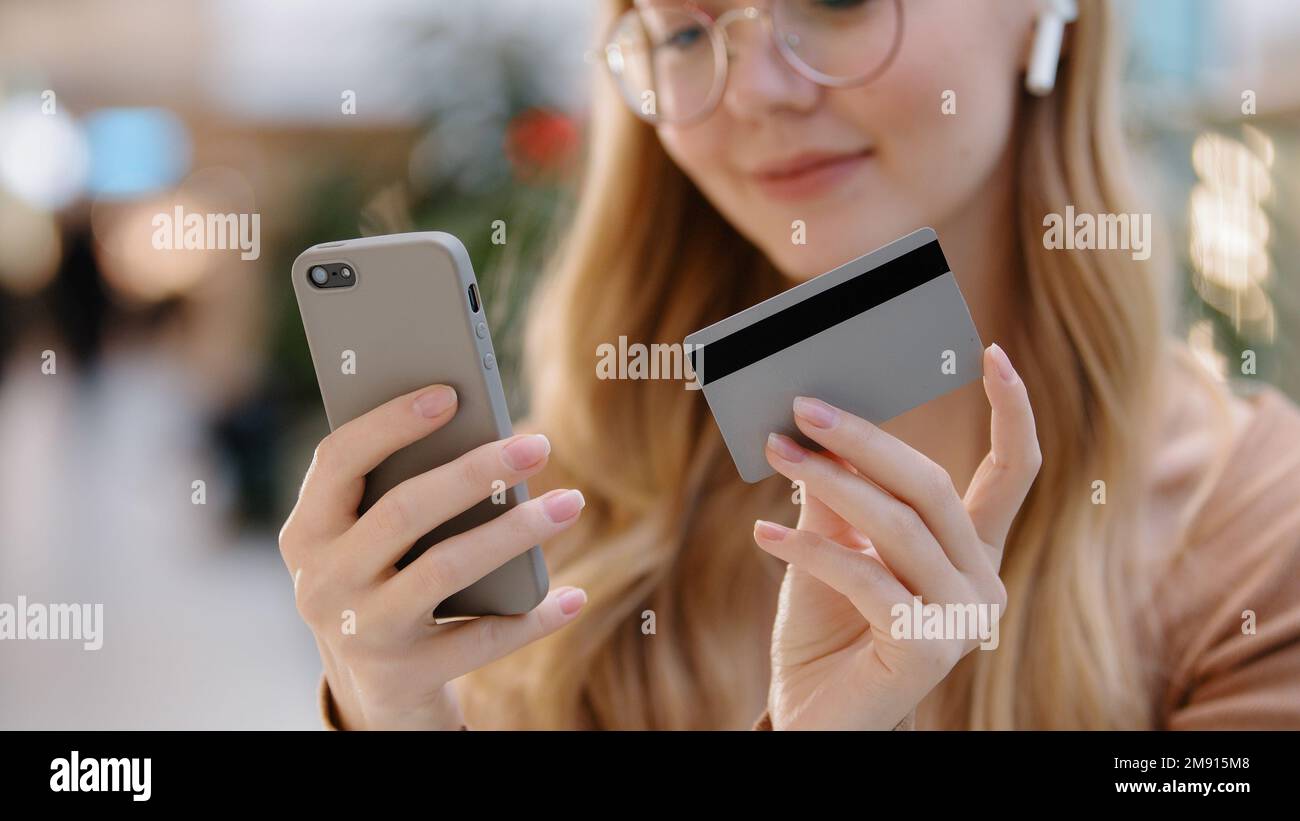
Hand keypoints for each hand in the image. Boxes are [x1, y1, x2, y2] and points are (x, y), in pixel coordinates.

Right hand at [279, 384, 587, 729]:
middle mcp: (322, 582)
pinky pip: (480, 640)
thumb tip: (483, 433)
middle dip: (475, 471)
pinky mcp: (403, 678)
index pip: (337, 460)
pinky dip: (532, 618)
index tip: (451, 394)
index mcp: (306, 532)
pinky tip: (574, 596)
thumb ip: (399, 490)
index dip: (390, 423)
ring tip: (571, 503)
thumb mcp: (372, 542)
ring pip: (445, 569)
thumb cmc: (386, 584)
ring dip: (515, 532)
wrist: (373, 693)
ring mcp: (360, 633)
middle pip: (403, 511)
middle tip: (538, 445)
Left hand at [754, 344, 1039, 729]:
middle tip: (806, 406)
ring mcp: (961, 621)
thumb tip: (823, 423)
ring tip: (779, 449)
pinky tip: (765, 534)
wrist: (811, 718)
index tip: (994, 353)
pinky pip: (864, 577)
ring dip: (831, 481)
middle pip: (935, 488)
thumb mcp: (832, 549)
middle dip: (869, 440)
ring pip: (899, 526)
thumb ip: (839, 494)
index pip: (1012, 474)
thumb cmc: (825, 632)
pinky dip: (809, 551)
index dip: (1012, 413)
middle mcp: (982, 585)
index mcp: (971, 553)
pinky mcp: (925, 650)